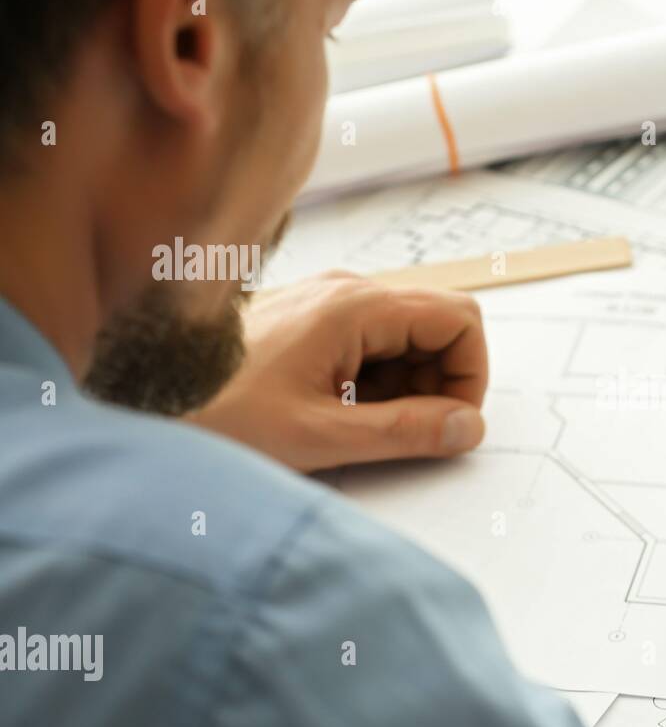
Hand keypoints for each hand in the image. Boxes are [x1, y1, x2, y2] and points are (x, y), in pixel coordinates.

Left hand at [190, 273, 487, 471]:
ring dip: (407, 387)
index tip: (448, 424)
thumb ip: (404, 432)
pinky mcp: (311, 320)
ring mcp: (328, 302)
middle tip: (405, 433)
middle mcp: (346, 291)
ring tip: (360, 427)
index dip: (470, 375)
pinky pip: (373, 344)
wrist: (135, 399)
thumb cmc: (213, 414)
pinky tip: (338, 414)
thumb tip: (467, 427)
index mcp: (355, 306)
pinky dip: (376, 382)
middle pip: (437, 325)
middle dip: (439, 383)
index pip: (460, 319)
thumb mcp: (319, 436)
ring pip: (407, 337)